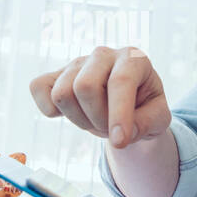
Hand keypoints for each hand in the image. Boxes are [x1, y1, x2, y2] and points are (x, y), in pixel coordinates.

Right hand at [29, 46, 170, 147]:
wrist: (127, 103)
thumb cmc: (144, 107)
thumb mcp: (158, 119)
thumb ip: (147, 125)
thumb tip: (121, 134)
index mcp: (134, 59)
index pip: (119, 82)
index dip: (118, 114)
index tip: (120, 142)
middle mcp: (103, 55)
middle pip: (84, 86)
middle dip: (97, 118)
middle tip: (110, 128)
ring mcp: (77, 63)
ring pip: (61, 93)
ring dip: (78, 119)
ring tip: (95, 120)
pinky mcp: (56, 74)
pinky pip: (38, 88)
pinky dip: (49, 108)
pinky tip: (71, 112)